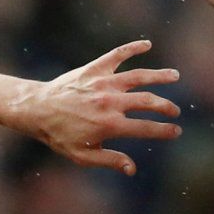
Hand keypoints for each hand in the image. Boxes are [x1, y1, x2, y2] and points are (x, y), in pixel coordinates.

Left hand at [16, 40, 181, 175]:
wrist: (37, 110)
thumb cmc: (59, 136)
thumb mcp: (83, 155)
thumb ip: (110, 161)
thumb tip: (132, 169)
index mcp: (110, 125)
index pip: (146, 128)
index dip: (164, 130)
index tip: (176, 131)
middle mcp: (110, 102)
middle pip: (148, 102)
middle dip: (166, 106)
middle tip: (175, 110)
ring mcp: (103, 83)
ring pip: (139, 76)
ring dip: (159, 76)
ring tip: (174, 75)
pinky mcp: (94, 69)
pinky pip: (118, 55)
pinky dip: (133, 48)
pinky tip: (147, 44)